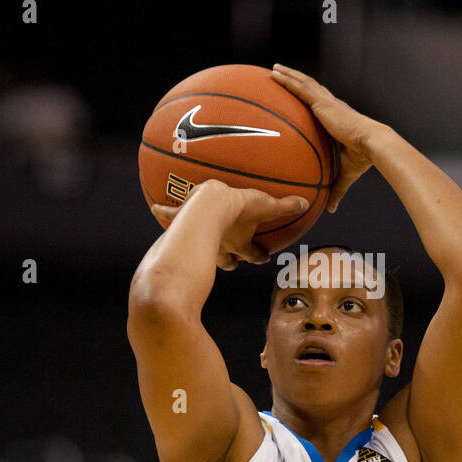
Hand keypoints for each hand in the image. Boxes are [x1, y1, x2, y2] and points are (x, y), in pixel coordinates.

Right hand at [152, 182, 307, 269]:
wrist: (209, 205)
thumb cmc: (239, 208)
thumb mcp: (265, 205)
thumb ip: (285, 206)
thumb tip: (306, 203)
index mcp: (238, 243)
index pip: (251, 254)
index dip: (257, 256)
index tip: (262, 257)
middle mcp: (219, 245)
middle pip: (225, 258)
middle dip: (229, 259)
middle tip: (231, 258)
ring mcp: (198, 236)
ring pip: (198, 243)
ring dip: (195, 241)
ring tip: (188, 236)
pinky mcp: (181, 221)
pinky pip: (171, 216)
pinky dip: (163, 212)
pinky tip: (155, 208)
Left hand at [270, 63, 382, 212]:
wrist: (373, 145)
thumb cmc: (363, 159)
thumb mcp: (345, 175)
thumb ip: (336, 189)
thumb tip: (331, 209)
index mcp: (337, 118)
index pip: (320, 105)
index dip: (311, 97)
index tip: (300, 94)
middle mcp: (332, 106)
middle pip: (310, 88)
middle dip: (296, 80)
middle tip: (281, 74)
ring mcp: (327, 102)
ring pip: (304, 83)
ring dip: (289, 75)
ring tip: (274, 69)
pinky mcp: (323, 103)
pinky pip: (300, 88)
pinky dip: (288, 80)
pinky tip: (275, 74)